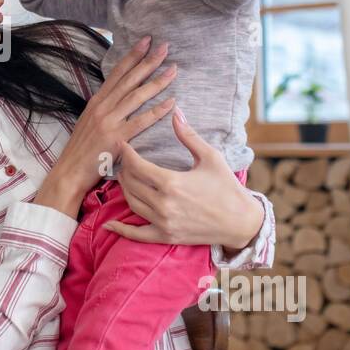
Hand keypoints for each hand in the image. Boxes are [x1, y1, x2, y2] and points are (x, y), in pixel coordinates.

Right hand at [34, 37, 177, 217]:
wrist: (70, 171)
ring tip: (173, 69)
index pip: (117, 73)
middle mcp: (103, 107)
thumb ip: (104, 108)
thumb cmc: (81, 149)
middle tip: (165, 46)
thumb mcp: (88, 121)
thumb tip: (118, 96)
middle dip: (148, 61)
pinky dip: (157, 111)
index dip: (132, 56)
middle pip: (130, 79)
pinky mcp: (117, 137)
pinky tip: (171, 102)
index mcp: (96, 101)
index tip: (146, 41)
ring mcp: (109, 121)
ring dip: (157, 81)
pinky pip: (141, 121)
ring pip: (137, 96)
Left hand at [102, 107, 263, 247]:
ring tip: (123, 177)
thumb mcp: (210, 157)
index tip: (122, 144)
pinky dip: (121, 230)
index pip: (137, 166)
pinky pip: (137, 235)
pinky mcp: (166, 236)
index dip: (126, 154)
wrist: (241, 221)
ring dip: (123, 190)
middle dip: (124, 169)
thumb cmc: (227, 187)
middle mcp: (163, 204)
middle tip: (123, 159)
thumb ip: (188, 136)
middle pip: (131, 184)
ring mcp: (163, 222)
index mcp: (172, 182)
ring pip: (131, 204)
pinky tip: (109, 225)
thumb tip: (175, 112)